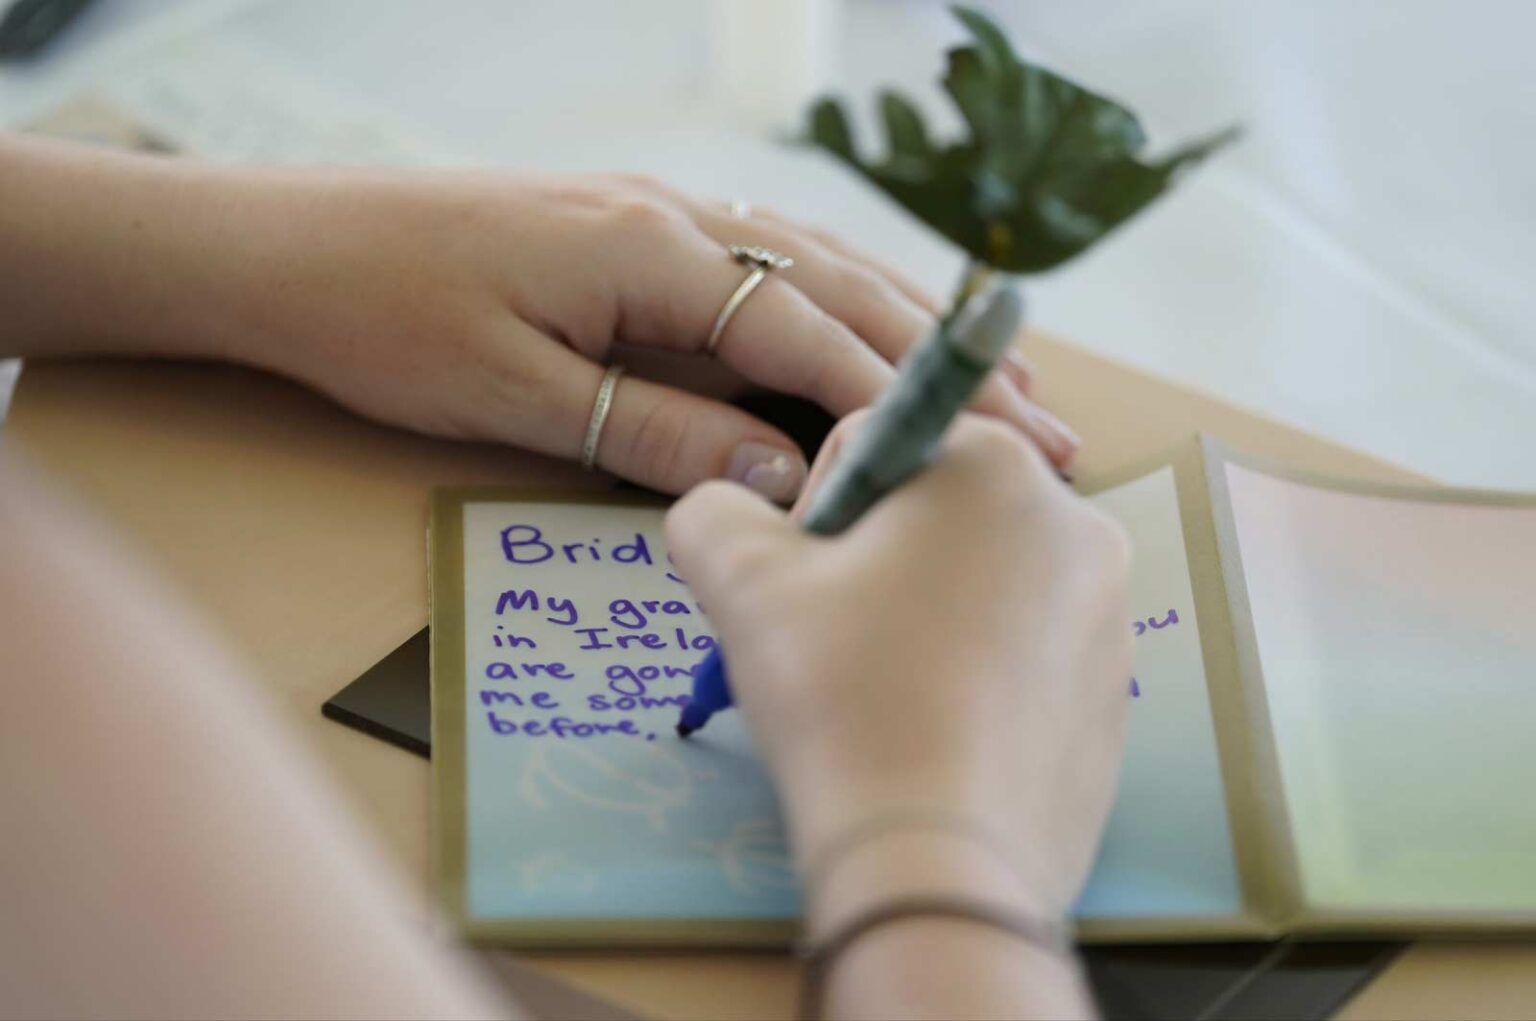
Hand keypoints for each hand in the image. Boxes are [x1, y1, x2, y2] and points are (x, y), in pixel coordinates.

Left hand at [215, 170, 1077, 497]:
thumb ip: (654, 432)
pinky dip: (843, 318)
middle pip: (844, 294)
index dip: (897, 404)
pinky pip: (772, 274)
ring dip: (913, 341)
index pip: (808, 331)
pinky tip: (881, 351)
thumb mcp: (517, 394)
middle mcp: (678, 218)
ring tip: (1001, 399)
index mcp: (652, 250)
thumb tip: (782, 479)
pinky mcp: (644, 236)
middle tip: (1046, 436)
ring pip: (823, 274)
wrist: (289, 244)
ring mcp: (665, 218)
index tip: (983, 464)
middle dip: (946, 373)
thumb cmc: (386, 317)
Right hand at [665, 414, 1130, 922]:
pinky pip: (1021, 657)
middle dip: (873, 566)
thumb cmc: (847, 699)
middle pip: (932, 514)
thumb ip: (712, 512)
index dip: (817, 516)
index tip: (808, 590)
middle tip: (836, 647)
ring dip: (919, 621)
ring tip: (882, 698)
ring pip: (976, 586)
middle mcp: (1075, 521)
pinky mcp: (1114, 694)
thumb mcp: (742, 584)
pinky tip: (933, 735)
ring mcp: (1109, 614)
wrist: (941, 866)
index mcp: (994, 464)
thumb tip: (721, 512)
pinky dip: (972, 679)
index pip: (873, 444)